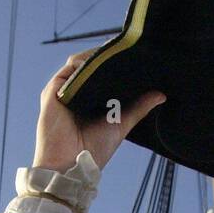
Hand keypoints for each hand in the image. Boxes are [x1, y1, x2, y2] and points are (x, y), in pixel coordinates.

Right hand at [33, 49, 165, 172]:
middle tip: (126, 44)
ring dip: (95, 56)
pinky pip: (67, 70)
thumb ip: (139, 108)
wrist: (71, 168)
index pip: (101, 74)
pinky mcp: (52, 92)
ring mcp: (62, 92)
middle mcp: (75, 93)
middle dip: (106, 55)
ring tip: (114, 50)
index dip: (114, 62)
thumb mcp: (121, 125)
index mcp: (89, 100)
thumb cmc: (93, 152)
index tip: (131, 51)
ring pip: (78, 64)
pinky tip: (97, 62)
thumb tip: (161, 94)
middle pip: (90, 65)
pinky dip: (81, 63)